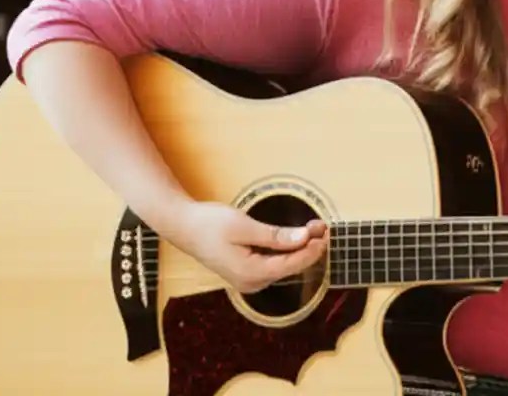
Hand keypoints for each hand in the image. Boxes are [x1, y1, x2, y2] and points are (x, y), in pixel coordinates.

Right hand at [169, 201, 328, 292]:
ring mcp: (248, 280)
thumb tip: (304, 238)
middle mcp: (250, 282)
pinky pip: (274, 264)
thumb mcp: (244, 226)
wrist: (183, 227)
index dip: (311, 250)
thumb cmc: (209, 224)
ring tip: (314, 228)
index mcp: (250, 273)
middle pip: (289, 266)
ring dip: (299, 248)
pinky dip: (286, 250)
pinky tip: (295, 237)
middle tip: (322, 226)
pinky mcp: (247, 273)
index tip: (324, 234)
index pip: (291, 265)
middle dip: (308, 246)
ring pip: (283, 265)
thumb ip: (275, 236)